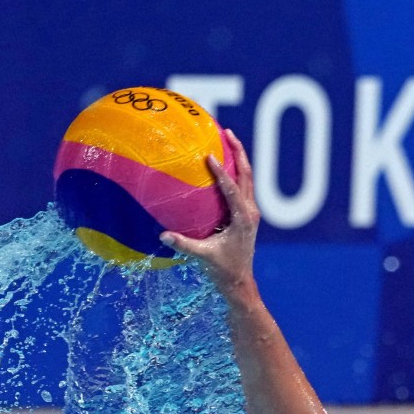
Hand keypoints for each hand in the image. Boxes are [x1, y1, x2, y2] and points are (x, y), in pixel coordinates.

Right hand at [160, 129, 259, 294]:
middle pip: (247, 174)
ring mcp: (250, 212)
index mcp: (242, 219)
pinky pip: (242, 186)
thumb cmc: (222, 270)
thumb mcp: (203, 257)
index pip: (232, 189)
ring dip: (239, 158)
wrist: (239, 282)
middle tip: (226, 131)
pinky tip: (222, 163)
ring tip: (226, 138)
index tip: (209, 156)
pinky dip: (235, 171)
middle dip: (238, 151)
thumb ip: (184, 245)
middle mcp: (250, 211)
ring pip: (248, 178)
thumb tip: (162, 235)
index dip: (221, 172)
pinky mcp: (247, 214)